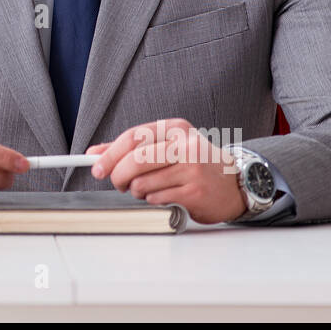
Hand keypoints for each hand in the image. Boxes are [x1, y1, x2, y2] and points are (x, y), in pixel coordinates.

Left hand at [85, 118, 246, 224]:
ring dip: (138, 191)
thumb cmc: (196, 164)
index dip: (109, 155)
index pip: (132, 138)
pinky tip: (166, 196)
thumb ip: (130, 148)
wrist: (235, 183)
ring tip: (150, 189)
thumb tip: (95, 152)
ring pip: (143, 184)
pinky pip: (157, 199)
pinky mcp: (195, 192)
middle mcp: (185, 145)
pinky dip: (154, 200)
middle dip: (118, 176)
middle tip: (118, 183)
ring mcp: (192, 168)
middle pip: (135, 161)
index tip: (96, 167)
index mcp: (174, 128)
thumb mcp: (166, 146)